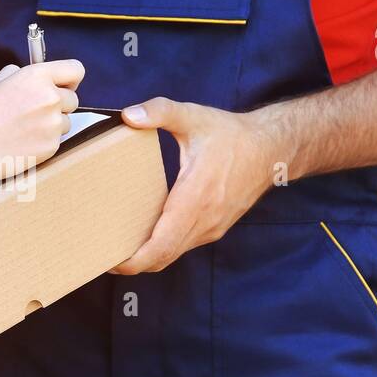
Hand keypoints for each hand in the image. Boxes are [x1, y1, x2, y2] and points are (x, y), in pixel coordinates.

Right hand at [0, 60, 83, 206]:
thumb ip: (17, 76)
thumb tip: (28, 75)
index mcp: (35, 76)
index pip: (75, 70)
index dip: (69, 78)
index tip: (62, 84)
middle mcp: (49, 98)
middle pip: (72, 99)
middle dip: (58, 104)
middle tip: (35, 112)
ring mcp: (51, 125)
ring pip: (64, 122)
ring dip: (50, 125)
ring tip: (22, 130)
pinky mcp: (50, 148)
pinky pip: (55, 142)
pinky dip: (42, 143)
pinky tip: (19, 143)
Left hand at [114, 98, 280, 274]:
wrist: (271, 150)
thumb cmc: (232, 135)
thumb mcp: (194, 117)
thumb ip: (161, 112)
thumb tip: (128, 115)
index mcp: (195, 198)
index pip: (162, 244)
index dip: (135, 261)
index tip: (112, 263)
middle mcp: (204, 220)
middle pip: (164, 257)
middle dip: (134, 264)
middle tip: (104, 258)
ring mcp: (211, 227)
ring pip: (174, 254)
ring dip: (148, 258)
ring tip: (119, 249)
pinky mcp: (215, 227)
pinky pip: (184, 245)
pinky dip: (163, 249)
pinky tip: (146, 236)